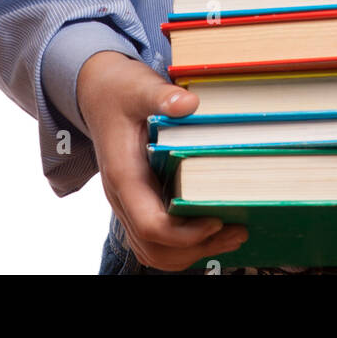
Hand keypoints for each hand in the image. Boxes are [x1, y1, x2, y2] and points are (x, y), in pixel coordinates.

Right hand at [77, 50, 248, 269]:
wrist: (97, 92)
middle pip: (155, 247)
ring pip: (154, 249)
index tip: (217, 220)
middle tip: (238, 232)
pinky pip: (156, 237)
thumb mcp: (139, 87)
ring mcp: (129, 201)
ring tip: (232, 235)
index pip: (151, 224)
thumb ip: (161, 96)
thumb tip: (189, 103)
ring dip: (192, 251)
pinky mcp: (139, 199)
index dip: (185, 232)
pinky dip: (183, 243)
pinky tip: (212, 227)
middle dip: (197, 248)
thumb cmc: (120, 91)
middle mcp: (123, 196)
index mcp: (124, 174)